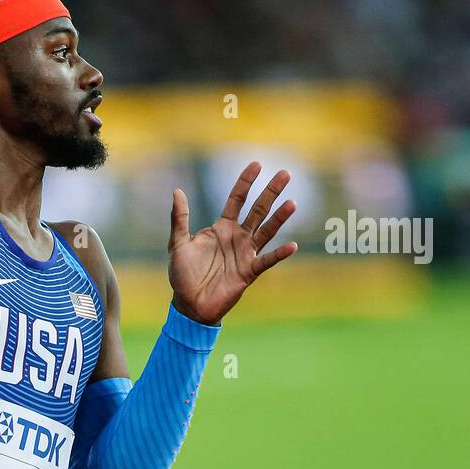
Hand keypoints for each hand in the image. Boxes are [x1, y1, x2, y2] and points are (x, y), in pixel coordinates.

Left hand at [167, 162, 297, 325]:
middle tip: (285, 173)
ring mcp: (245, 254)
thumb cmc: (182, 274)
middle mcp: (237, 237)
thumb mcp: (177, 243)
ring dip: (279, 218)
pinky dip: (279, 254)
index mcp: (221, 227)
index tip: (256, 164)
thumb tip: (177, 191)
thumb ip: (179, 218)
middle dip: (270, 192)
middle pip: (257, 210)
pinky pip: (267, 260)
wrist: (189, 304)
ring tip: (292, 203)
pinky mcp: (249, 272)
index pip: (236, 199)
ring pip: (266, 231)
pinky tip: (292, 245)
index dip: (245, 182)